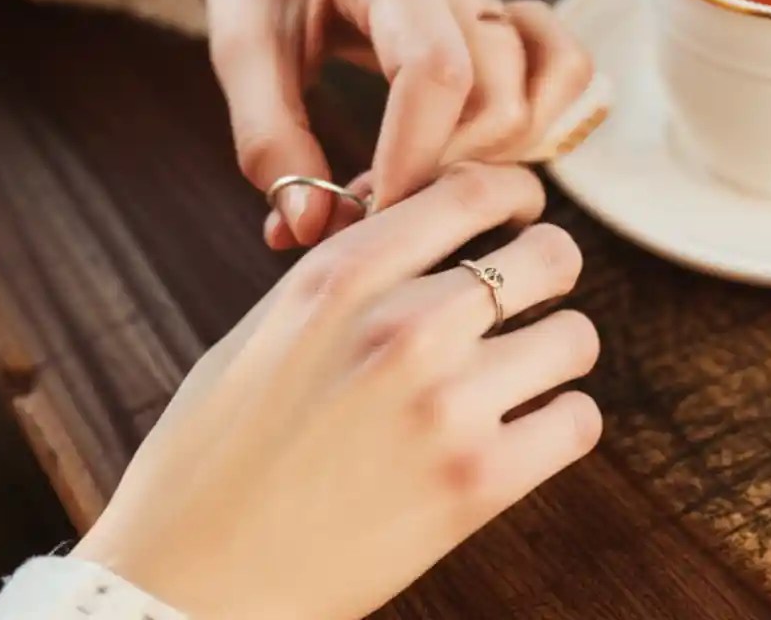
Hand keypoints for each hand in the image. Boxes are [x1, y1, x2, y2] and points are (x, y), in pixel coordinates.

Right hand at [72, 164, 602, 619]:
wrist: (192, 579)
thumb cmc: (212, 457)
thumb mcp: (262, 334)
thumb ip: (348, 281)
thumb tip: (417, 235)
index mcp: (342, 277)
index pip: (472, 191)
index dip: (515, 195)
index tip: (523, 215)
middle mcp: (403, 326)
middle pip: (549, 255)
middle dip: (549, 271)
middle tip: (534, 300)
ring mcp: (447, 404)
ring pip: (576, 338)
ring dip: (556, 352)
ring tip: (524, 376)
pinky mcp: (478, 483)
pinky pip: (578, 421)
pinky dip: (561, 424)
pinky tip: (526, 433)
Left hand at [191, 0, 598, 248]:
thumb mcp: (238, 56)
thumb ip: (270, 145)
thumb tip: (313, 230)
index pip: (436, 69)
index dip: (416, 156)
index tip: (375, 212)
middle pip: (497, 94)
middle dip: (444, 169)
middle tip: (375, 202)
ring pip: (539, 91)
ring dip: (490, 155)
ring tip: (421, 174)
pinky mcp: (505, 21)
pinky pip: (564, 69)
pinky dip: (539, 120)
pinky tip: (475, 147)